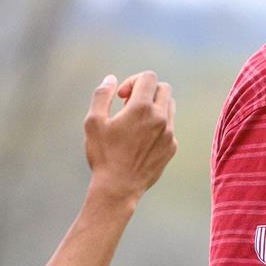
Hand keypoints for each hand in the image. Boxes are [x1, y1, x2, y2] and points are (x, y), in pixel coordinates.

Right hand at [83, 71, 177, 201]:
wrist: (118, 188)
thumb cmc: (103, 155)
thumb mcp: (93, 122)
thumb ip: (101, 95)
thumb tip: (110, 79)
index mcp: (141, 108)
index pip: (149, 77)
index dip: (133, 81)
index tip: (121, 97)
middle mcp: (160, 118)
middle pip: (164, 89)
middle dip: (147, 91)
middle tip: (130, 106)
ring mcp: (169, 134)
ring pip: (170, 107)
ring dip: (155, 106)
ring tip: (136, 121)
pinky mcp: (172, 148)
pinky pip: (170, 127)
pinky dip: (159, 126)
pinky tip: (141, 140)